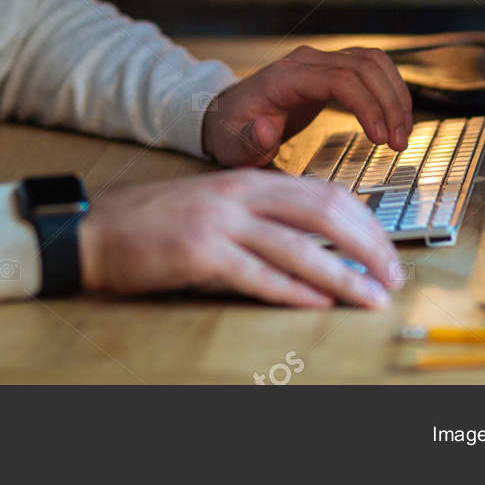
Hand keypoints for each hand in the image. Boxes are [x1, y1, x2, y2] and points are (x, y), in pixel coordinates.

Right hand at [78, 169, 404, 307]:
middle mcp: (237, 194)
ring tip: (369, 297)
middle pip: (322, 211)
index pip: (323, 192)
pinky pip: (256, 274)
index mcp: (246, 180)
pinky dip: (292, 290)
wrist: (92, 229)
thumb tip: (315, 243)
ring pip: (297, 245)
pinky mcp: (198, 252)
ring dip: (342, 275)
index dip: (364, 222)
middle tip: (392, 275)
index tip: (387, 251)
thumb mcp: (213, 205)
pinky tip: (317, 303)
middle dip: (367, 245)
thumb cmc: (152, 224)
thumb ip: (258, 215)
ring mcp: (218, 221)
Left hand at [200, 45, 411, 167]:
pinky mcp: (332, 70)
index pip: (339, 79)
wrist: (227, 116)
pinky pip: (370, 68)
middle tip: (398, 143)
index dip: (367, 105)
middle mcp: (305, 62)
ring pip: (372, 62)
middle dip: (388, 104)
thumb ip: (247, 140)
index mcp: (284, 78)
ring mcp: (320, 62)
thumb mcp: (232, 145)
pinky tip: (395, 118)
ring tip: (402, 133)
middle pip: (363, 67)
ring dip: (394, 95)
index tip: (381, 138)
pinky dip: (389, 89)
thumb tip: (264, 129)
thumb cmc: (232, 131)